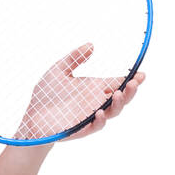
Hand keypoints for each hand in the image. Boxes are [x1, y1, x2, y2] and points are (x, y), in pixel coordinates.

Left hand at [16, 42, 145, 141]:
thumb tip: (91, 45)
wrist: (33, 117)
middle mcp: (95, 102)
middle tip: (135, 82)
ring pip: (112, 112)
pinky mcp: (81, 129)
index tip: (142, 74)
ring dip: (118, 104)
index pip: (117, 82)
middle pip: (120, 98)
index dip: (131, 79)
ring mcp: (90, 116)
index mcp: (93, 88)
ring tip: (118, 93)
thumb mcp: (59, 70)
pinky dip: (99, 120)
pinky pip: (94, 126)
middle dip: (130, 91)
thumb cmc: (47, 94)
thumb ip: (74, 58)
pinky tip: (99, 112)